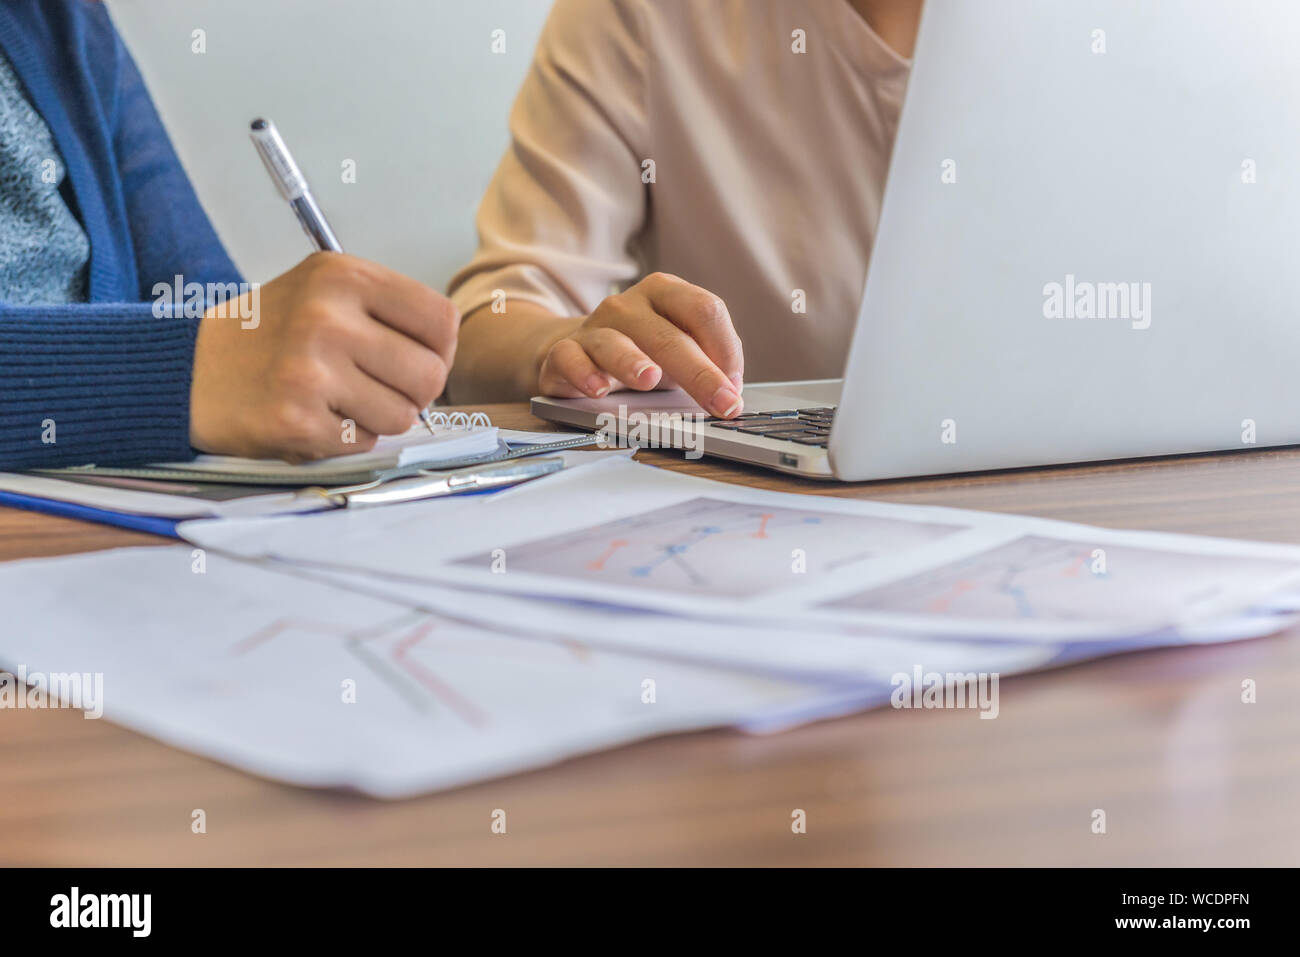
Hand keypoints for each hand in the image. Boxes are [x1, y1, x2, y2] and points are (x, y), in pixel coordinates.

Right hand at [189, 252, 457, 460]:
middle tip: (375, 386)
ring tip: (339, 399)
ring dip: (378, 417)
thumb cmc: (270, 333)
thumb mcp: (325, 289)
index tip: (417, 356)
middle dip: (412, 391)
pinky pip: (362, 442)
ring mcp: (310, 371)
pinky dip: (344, 437)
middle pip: (430, 375)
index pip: (441, 320)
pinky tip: (313, 416)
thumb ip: (388, 310)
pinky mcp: (294, 420)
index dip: (440, 349)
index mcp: (344, 276)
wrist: (189, 368)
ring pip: (402, 415)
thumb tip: (446, 353)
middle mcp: (327, 318)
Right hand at [537, 272, 744, 417]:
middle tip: (723, 404)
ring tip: (650, 380)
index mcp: (666, 292)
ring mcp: (595, 326)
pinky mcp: (565, 352)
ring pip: (615, 343)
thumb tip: (732, 389)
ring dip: (632, 362)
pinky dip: (583, 373)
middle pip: (669, 335)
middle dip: (701, 373)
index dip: (726, 350)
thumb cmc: (641, 351)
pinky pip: (570, 359)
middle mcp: (629, 305)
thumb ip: (709, 358)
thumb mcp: (680, 346)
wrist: (578, 352)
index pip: (705, 310)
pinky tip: (598, 389)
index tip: (734, 388)